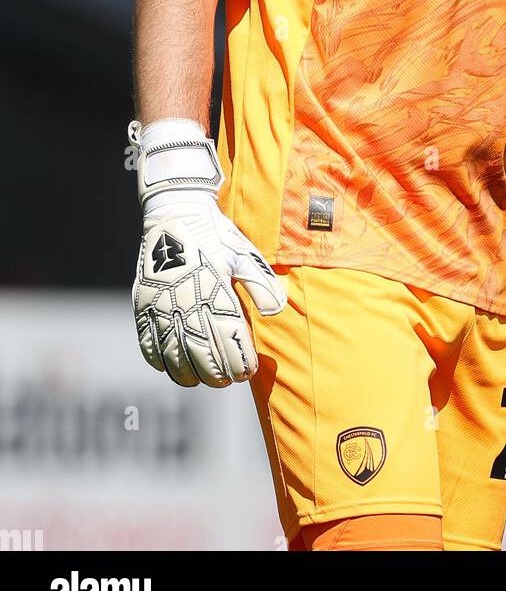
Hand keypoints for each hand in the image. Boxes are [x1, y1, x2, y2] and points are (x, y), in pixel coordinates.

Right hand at [129, 118, 285, 387]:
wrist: (176, 210)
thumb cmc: (216, 233)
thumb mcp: (244, 252)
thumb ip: (261, 283)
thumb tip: (277, 310)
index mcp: (216, 290)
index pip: (230, 340)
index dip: (239, 362)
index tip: (247, 372)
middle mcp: (187, 301)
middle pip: (202, 354)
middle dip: (217, 374)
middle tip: (227, 381)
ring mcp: (162, 305)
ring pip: (174, 355)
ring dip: (189, 374)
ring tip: (201, 380)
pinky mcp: (143, 303)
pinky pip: (148, 343)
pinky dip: (160, 361)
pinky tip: (171, 368)